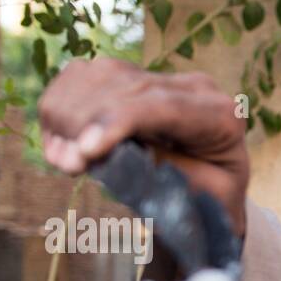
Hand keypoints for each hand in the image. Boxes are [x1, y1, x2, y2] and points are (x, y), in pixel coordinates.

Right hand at [38, 57, 249, 237]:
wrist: (212, 198)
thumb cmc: (211, 204)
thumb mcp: (202, 199)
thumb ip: (166, 172)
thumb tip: (116, 153)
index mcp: (221, 116)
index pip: (163, 106)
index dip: (117, 123)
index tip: (86, 151)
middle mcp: (192, 87)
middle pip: (124, 87)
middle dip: (85, 124)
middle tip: (66, 165)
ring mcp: (160, 78)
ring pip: (98, 76)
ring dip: (68, 116)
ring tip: (63, 160)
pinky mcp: (131, 78)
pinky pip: (83, 77)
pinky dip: (62, 106)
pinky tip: (60, 142)